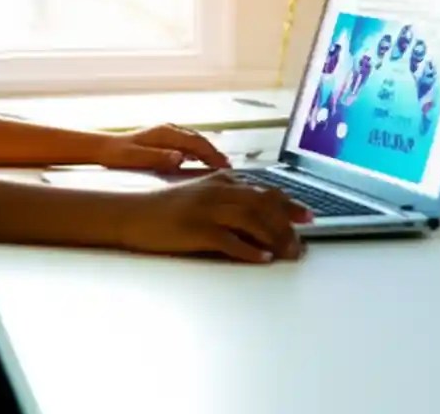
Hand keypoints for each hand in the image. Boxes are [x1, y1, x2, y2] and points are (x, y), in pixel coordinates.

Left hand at [95, 124, 230, 172]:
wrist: (102, 148)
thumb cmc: (117, 156)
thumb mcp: (136, 158)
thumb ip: (159, 158)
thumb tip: (181, 158)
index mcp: (166, 133)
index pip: (197, 143)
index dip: (213, 154)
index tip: (225, 167)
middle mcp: (169, 129)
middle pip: (199, 140)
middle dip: (214, 153)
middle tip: (229, 169)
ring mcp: (166, 132)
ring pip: (194, 140)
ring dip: (207, 151)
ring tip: (219, 165)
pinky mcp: (162, 138)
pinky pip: (186, 143)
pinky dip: (197, 151)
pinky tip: (200, 161)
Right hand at [117, 173, 314, 262]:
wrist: (131, 214)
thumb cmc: (165, 209)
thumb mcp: (199, 195)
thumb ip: (226, 199)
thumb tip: (256, 213)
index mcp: (220, 181)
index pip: (263, 191)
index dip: (289, 204)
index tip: (307, 216)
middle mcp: (217, 191)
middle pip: (263, 205)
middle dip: (288, 224)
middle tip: (303, 241)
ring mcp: (206, 210)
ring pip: (252, 220)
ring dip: (275, 238)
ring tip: (290, 254)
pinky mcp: (195, 230)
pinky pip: (229, 240)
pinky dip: (249, 250)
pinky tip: (263, 259)